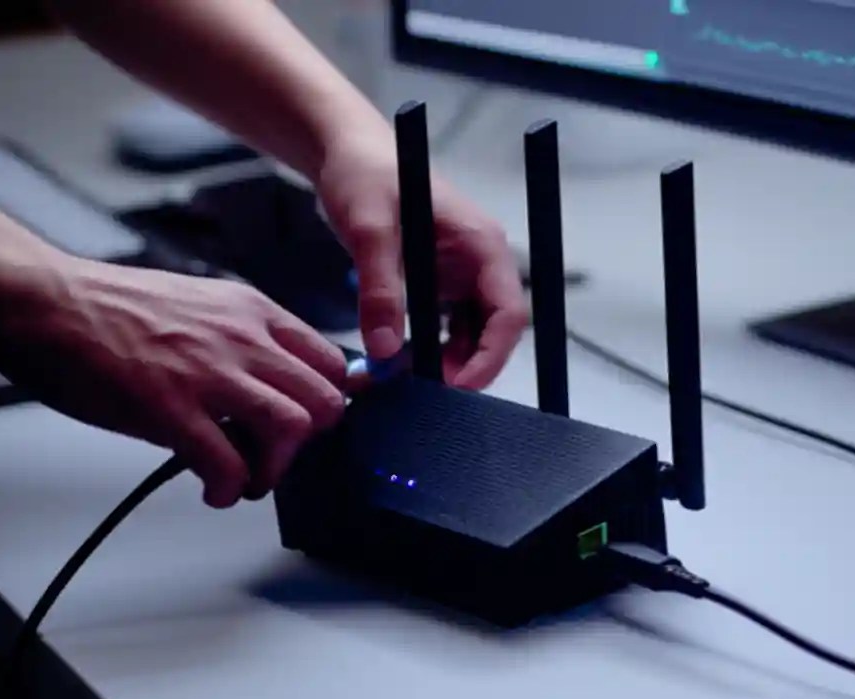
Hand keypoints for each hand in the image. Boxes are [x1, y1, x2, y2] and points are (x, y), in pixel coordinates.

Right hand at [0, 256, 346, 507]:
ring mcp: (209, 374)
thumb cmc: (116, 307)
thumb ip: (246, 337)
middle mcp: (242, 339)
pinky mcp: (171, 409)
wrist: (51, 304)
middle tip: (279, 453)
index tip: (315, 424)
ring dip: (276, 469)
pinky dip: (230, 488)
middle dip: (310, 440)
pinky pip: (227, 463)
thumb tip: (275, 379)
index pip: (332, 361)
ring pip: (291, 429)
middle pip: (324, 400)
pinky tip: (215, 489)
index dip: (329, 401)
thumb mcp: (205, 304)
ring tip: (250, 478)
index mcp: (253, 312)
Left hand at [316, 126, 527, 387]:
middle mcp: (480, 264)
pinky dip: (423, 349)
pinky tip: (394, 361)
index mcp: (482, 245)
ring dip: (441, 363)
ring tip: (399, 380)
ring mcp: (461, 275)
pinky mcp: (438, 284)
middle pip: (493, 333)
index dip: (490, 356)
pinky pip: (442, 328)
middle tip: (419, 392)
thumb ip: (379, 289)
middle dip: (462, 367)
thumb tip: (383, 350)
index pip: (509, 313)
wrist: (346, 150)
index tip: (456, 386)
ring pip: (468, 336)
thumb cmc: (365, 173)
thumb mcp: (369, 228)